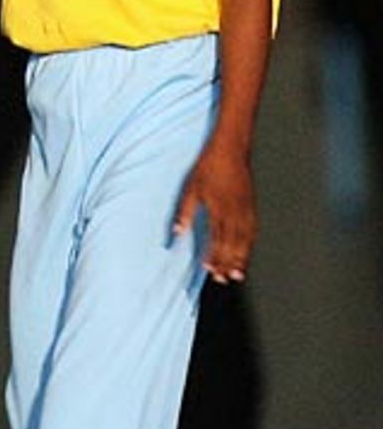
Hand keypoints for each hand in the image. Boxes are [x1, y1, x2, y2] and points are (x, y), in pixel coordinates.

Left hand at [173, 139, 256, 283]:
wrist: (231, 149)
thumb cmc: (208, 167)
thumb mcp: (191, 188)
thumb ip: (185, 212)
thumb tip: (176, 233)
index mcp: (219, 210)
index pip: (216, 240)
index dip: (212, 257)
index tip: (207, 269)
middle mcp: (235, 213)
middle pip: (232, 245)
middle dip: (226, 264)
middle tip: (222, 279)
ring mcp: (246, 210)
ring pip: (245, 242)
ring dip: (240, 259)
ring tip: (236, 275)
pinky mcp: (252, 206)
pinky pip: (252, 231)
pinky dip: (249, 245)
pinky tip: (246, 252)